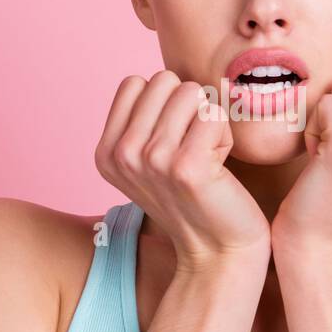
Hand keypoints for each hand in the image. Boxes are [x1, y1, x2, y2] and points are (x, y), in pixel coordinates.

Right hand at [95, 70, 270, 268]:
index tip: (172, 142)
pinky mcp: (186, 167)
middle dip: (188, 108)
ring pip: (191, 92)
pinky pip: (214, 113)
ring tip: (205, 157)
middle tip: (193, 150)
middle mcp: (121, 155)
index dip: (165, 103)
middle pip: (164, 80)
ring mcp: (151, 160)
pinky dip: (225, 136)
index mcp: (106, 152)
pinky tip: (218, 168)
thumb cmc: (193, 197)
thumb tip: (161, 79)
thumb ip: (142, 120)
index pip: (136, 82)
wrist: (218, 252)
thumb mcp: (148, 160)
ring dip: (208, 121)